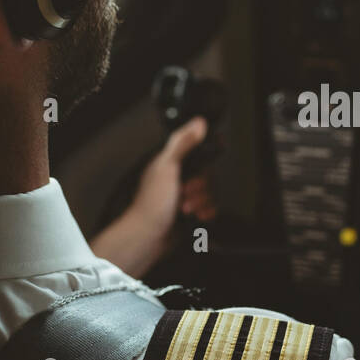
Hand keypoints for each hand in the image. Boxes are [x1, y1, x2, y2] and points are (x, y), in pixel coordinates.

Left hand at [91, 116, 214, 277]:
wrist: (149, 236)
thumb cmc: (152, 203)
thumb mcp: (168, 166)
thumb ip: (183, 143)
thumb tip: (199, 122)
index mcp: (170, 163)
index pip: (198, 153)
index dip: (203, 162)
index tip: (199, 172)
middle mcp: (177, 178)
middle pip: (207, 175)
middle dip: (200, 187)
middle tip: (186, 193)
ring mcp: (184, 195)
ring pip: (209, 192)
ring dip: (202, 202)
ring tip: (187, 209)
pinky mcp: (190, 212)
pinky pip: (209, 208)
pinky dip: (206, 212)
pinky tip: (197, 216)